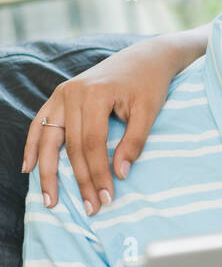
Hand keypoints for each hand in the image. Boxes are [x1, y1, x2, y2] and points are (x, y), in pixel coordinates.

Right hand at [21, 41, 172, 214]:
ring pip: (49, 139)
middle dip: (80, 180)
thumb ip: (135, 141)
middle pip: (71, 146)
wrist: (144, 58)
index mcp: (95, 94)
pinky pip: (39, 124)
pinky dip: (32, 146)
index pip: (92, 144)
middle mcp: (72, 93)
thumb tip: (120, 174)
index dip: (98, 173)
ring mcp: (62, 94)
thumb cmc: (149, 84)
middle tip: (90, 208)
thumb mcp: (149, 110)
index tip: (107, 198)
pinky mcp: (59, 96)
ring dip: (48, 171)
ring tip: (50, 200)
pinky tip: (28, 168)